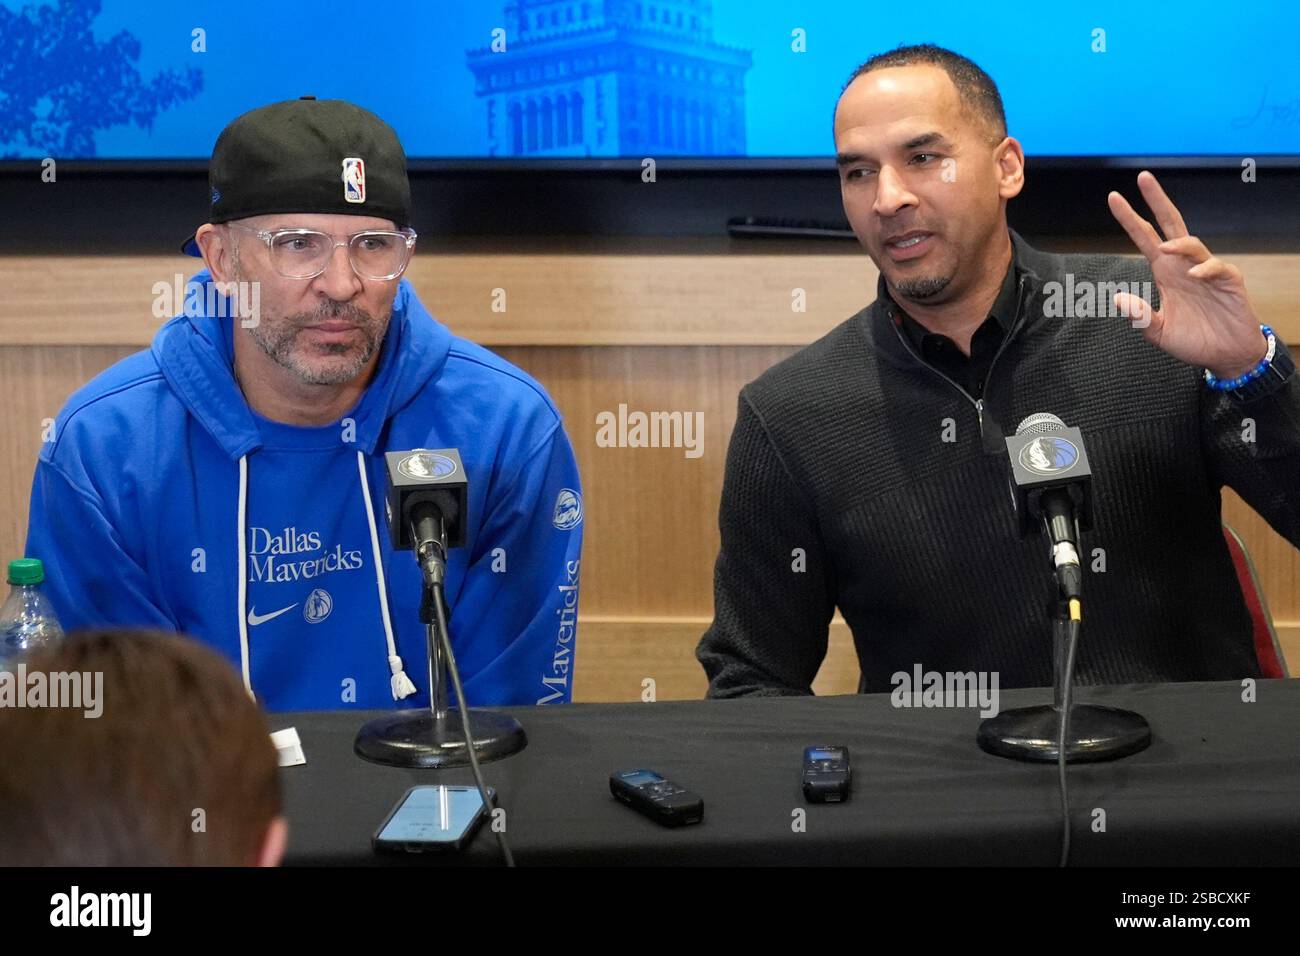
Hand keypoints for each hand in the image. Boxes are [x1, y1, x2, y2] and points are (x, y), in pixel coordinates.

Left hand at [1107, 170, 1266, 379]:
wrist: (1226, 354)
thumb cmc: (1194, 341)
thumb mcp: (1159, 333)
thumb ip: (1140, 318)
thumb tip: (1119, 299)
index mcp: (1165, 272)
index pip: (1145, 238)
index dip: (1131, 219)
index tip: (1113, 198)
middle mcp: (1183, 265)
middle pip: (1171, 225)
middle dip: (1157, 201)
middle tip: (1142, 178)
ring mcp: (1207, 270)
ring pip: (1192, 244)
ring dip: (1178, 243)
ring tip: (1163, 248)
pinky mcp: (1228, 280)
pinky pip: (1216, 267)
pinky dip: (1205, 268)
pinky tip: (1195, 275)